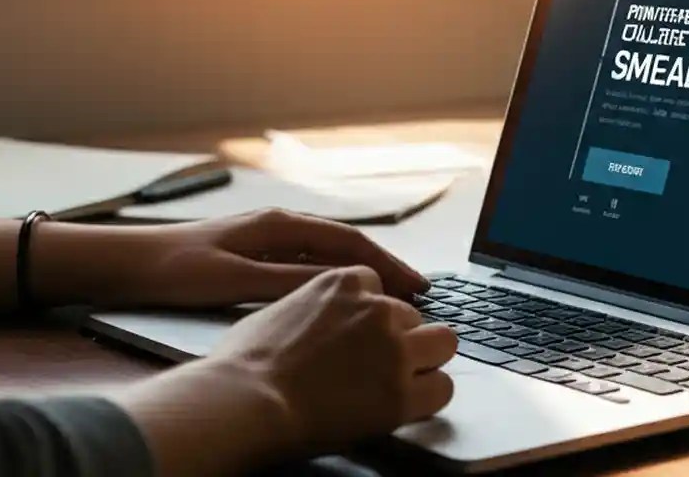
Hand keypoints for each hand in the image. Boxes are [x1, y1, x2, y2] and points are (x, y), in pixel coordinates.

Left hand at [48, 209, 428, 308]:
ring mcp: (269, 237)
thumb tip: (336, 287)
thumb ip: (285, 282)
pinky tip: (345, 296)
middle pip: (347, 246)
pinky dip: (337, 277)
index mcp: (280, 225)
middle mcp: (280, 225)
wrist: (130, 261)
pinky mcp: (257, 252)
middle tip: (418, 291)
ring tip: (392, 295)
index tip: (415, 284)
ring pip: (331, 254)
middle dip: (385, 267)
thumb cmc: (176, 269)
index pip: (350, 243)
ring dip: (364, 273)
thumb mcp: (235, 280)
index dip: (388, 264)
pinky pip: (311, 262)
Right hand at [114, 266, 457, 475]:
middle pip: (415, 317)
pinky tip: (407, 406)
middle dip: (402, 338)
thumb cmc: (245, 362)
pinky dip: (429, 398)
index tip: (365, 336)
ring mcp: (394, 349)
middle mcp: (378, 309)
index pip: (384, 290)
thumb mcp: (280, 308)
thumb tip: (316, 318)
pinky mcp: (402, 392)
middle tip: (379, 365)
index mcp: (346, 281)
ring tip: (401, 382)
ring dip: (425, 361)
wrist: (245, 401)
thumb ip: (313, 305)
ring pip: (443, 343)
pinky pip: (443, 388)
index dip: (375, 317)